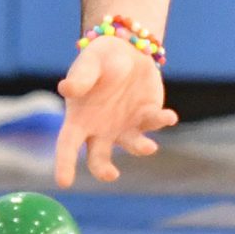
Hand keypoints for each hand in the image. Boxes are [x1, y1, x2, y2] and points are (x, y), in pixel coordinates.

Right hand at [52, 35, 178, 186]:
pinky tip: (170, 117)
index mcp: (79, 120)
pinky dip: (162, 121)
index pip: (67, 146)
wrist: (127, 50)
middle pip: (99, 159)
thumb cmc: (99, 59)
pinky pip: (154, 123)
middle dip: (104, 169)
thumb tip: (66, 89)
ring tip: (149, 147)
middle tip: (111, 173)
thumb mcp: (89, 63)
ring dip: (141, 148)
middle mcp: (100, 130)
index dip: (65, 164)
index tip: (64, 183)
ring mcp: (125, 127)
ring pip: (132, 145)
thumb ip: (80, 78)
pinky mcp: (147, 117)